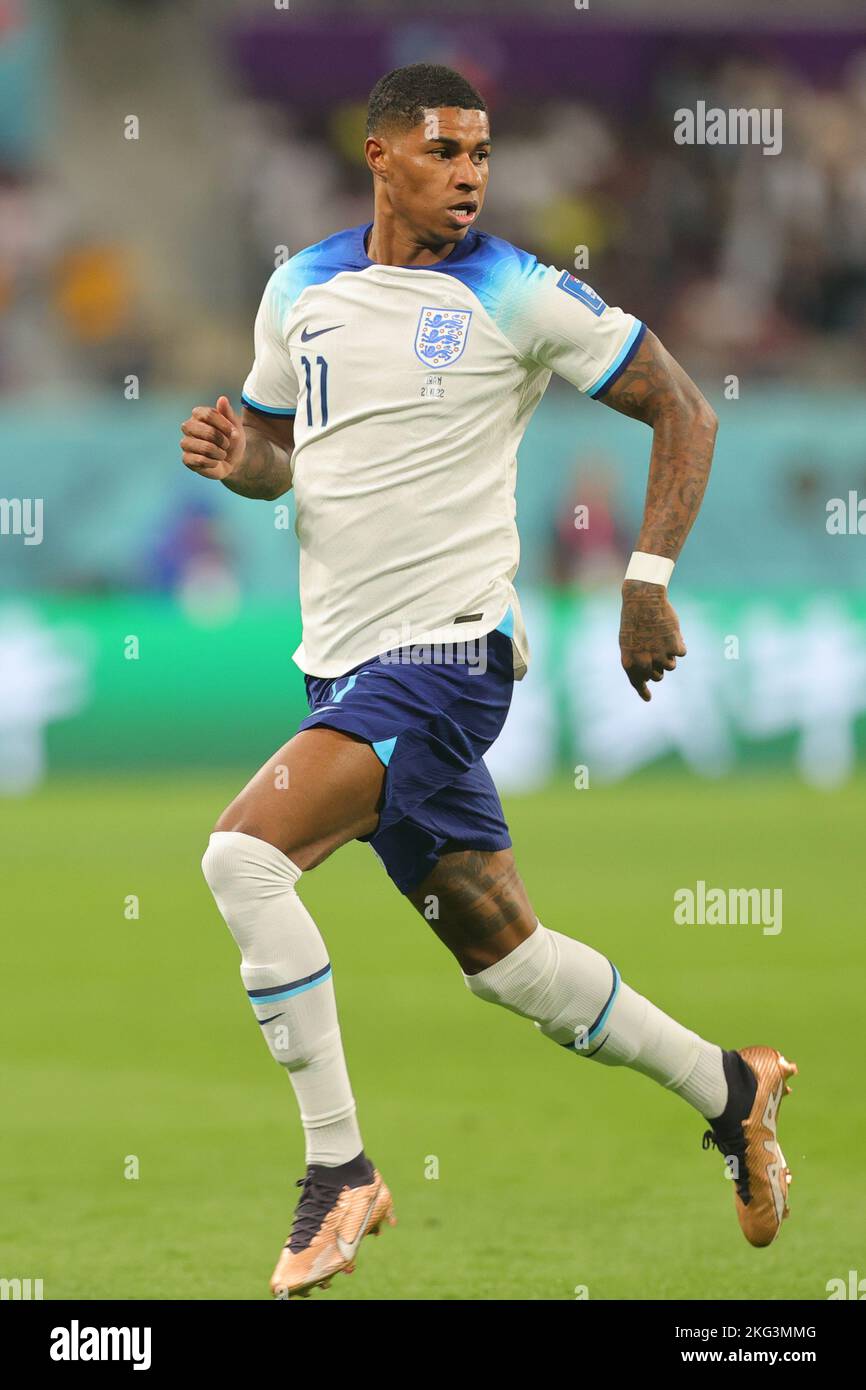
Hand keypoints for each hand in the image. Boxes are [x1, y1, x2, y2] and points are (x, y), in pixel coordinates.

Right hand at [180, 396, 245, 479]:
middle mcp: (188, 427)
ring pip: (205, 447)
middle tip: (227, 445)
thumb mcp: (234, 425)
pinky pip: (201, 460)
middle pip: (207, 431)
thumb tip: (222, 399)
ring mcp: (185, 443)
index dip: (224, 425)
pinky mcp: (186, 459)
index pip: (208, 414)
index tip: (234, 432)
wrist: (233, 461)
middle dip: (223, 440)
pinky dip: (213, 463)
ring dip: (219, 453)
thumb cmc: (232, 440)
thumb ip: (228, 413)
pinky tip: (214, 462)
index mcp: (198, 415)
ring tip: (221, 454)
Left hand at [618, 580, 685, 701]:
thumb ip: (637, 661)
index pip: (637, 682)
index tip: (648, 698)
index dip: (643, 691)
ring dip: (669, 655)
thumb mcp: (628, 642)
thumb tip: (649, 678)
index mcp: (629, 662)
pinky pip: (681, 653)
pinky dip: (679, 643)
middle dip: (659, 668)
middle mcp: (644, 662)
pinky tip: (671, 631)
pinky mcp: (674, 647)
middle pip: (658, 677)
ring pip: (671, 666)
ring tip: (663, 638)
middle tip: (658, 653)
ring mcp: (660, 656)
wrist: (643, 599)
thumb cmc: (634, 620)